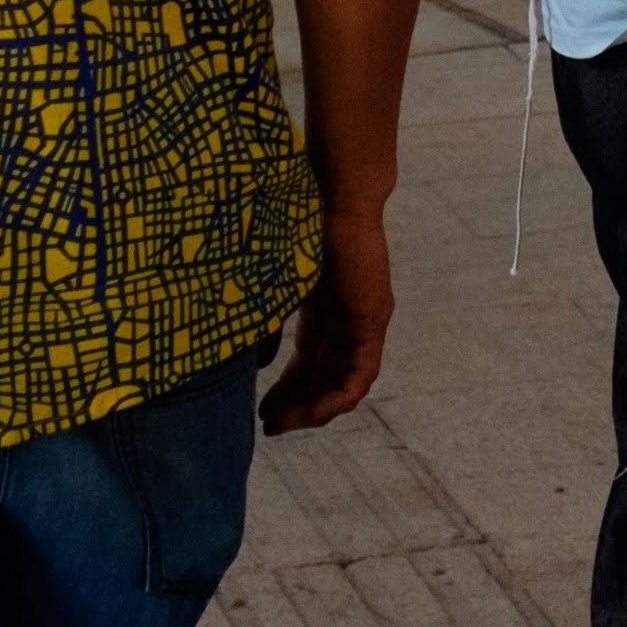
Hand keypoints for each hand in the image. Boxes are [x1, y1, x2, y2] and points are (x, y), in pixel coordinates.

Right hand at [263, 204, 392, 431]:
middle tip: (270, 427)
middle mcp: (346, 324)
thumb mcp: (275, 289)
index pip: (308, 366)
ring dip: (315, 409)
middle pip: (324, 380)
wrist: (330, 199)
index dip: (285, 393)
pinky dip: (338, 396)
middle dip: (296, 407)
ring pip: (343, 383)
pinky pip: (361, 374)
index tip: (261, 414)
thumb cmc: (297, 232)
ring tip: (285, 423)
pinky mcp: (373, 321)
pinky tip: (314, 411)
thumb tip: (253, 364)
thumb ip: (266, 325)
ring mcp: (363, 324)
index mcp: (324, 314)